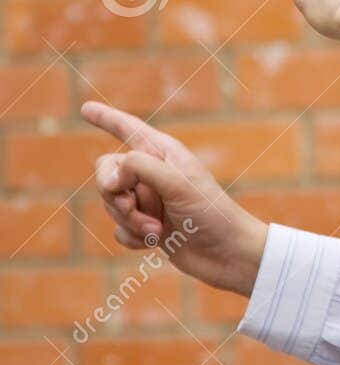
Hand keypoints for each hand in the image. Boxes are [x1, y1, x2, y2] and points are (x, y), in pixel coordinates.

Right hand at [81, 100, 269, 297]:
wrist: (229, 256)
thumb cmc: (211, 214)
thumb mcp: (178, 183)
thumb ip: (140, 168)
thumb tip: (112, 176)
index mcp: (164, 154)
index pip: (129, 129)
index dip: (106, 118)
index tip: (85, 108)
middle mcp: (154, 174)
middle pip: (107, 171)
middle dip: (112, 191)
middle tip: (130, 205)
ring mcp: (150, 202)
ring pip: (112, 204)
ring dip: (130, 220)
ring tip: (158, 231)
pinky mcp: (147, 228)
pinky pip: (119, 229)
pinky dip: (133, 237)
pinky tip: (155, 243)